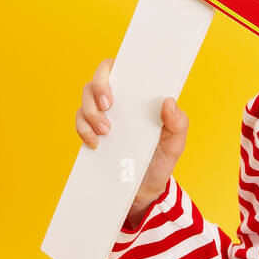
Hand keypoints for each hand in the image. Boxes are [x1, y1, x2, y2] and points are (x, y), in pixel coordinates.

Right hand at [76, 58, 188, 226]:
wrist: (146, 189)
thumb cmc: (162, 158)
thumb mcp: (176, 142)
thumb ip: (177, 123)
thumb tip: (169, 101)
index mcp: (140, 96)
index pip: (123, 68)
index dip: (113, 68)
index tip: (116, 84)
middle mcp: (120, 101)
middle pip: (97, 81)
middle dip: (98, 89)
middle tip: (107, 105)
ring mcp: (103, 116)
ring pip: (85, 101)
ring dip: (90, 113)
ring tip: (105, 132)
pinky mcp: (92, 133)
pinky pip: (80, 124)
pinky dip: (83, 130)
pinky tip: (95, 143)